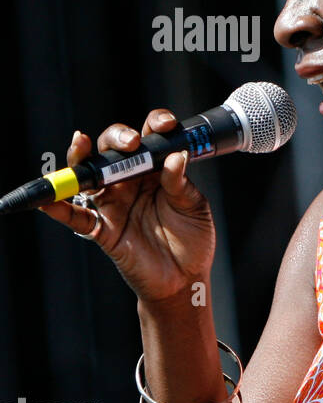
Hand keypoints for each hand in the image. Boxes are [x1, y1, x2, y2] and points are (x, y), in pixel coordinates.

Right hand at [39, 110, 215, 303]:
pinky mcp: (103, 228)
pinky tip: (49, 200)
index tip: (163, 125)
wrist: (185, 278)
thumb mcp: (194, 207)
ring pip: (89, 175)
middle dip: (117, 137)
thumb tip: (175, 156)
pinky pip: (76, 217)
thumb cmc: (192, 238)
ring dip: (80, 159)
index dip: (154, 125)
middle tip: (132, 142)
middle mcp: (130, 181)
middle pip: (113, 150)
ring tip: (79, 144)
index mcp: (155, 170)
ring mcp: (114, 203)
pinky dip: (59, 208)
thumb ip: (182, 183)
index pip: (149, 138)